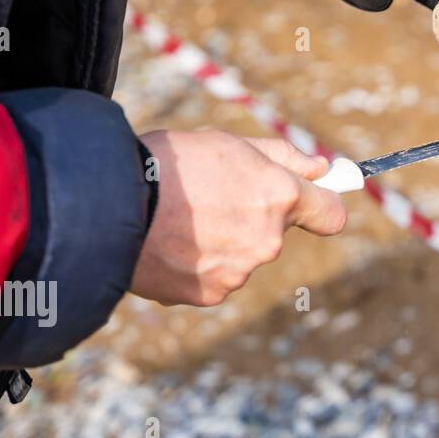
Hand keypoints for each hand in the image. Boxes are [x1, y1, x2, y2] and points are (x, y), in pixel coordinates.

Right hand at [131, 130, 346, 305]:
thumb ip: (285, 158)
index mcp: (280, 197)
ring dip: (221, 241)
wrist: (108, 204)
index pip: (331, 214)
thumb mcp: (230, 143)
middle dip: (253, 217)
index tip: (312, 199)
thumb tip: (321, 169)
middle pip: (276, 232)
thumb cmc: (169, 164)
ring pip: (241, 255)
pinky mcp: (208, 294)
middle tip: (210, 197)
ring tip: (180, 219)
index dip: (321, 205)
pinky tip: (168, 244)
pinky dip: (196, 264)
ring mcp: (239, 272)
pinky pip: (212, 278)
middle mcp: (267, 240)